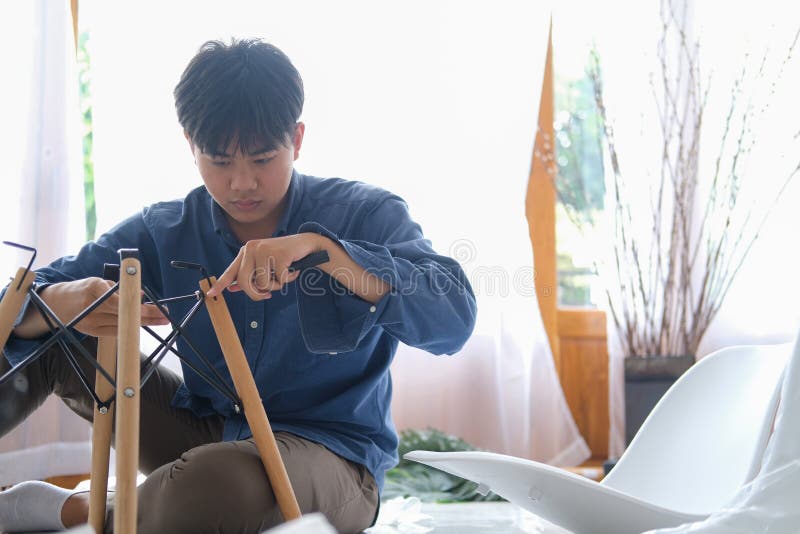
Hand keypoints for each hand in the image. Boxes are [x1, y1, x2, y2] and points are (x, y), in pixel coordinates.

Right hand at [35, 278, 169, 336]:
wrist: (56, 303)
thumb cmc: (83, 289)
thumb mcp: (100, 283)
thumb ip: (120, 289)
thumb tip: (140, 296)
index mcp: (93, 288)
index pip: (121, 300)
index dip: (139, 306)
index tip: (155, 308)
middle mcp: (91, 306)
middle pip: (125, 314)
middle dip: (148, 316)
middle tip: (165, 316)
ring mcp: (90, 321)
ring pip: (122, 324)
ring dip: (142, 323)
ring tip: (160, 321)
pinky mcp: (90, 332)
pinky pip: (114, 331)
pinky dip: (129, 328)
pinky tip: (142, 326)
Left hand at [206, 234, 323, 300]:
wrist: (305, 244)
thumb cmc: (283, 258)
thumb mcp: (264, 267)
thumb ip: (250, 276)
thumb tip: (233, 288)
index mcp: (246, 251)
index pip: (231, 271)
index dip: (221, 284)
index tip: (211, 294)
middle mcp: (252, 248)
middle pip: (246, 283)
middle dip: (257, 294)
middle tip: (267, 296)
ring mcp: (265, 250)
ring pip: (263, 284)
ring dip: (276, 286)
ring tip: (284, 275)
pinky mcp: (279, 254)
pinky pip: (280, 280)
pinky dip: (288, 279)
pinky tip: (293, 269)